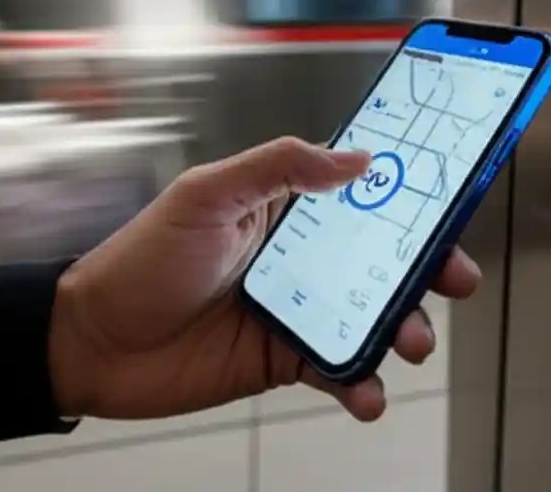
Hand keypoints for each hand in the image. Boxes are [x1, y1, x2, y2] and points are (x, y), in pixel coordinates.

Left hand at [48, 137, 481, 421]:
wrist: (94, 344)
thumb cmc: (141, 259)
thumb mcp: (207, 195)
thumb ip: (279, 167)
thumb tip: (356, 157)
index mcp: (287, 209)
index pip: (362, 197)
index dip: (409, 199)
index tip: (449, 202)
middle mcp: (301, 258)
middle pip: (384, 259)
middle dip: (429, 269)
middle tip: (455, 278)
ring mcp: (297, 311)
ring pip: (374, 318)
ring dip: (407, 329)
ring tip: (413, 342)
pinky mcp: (286, 360)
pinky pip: (341, 370)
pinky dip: (364, 385)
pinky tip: (368, 393)